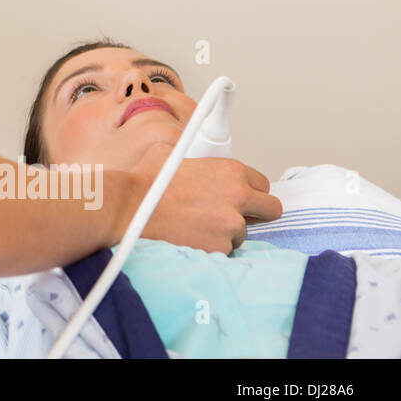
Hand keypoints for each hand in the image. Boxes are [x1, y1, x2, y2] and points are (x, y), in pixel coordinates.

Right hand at [131, 142, 282, 253]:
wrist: (129, 209)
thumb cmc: (145, 183)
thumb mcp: (171, 154)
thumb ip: (192, 157)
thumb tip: (186, 151)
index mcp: (230, 171)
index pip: (263, 184)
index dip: (250, 191)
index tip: (239, 197)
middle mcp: (238, 196)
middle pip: (272, 209)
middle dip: (256, 213)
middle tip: (233, 215)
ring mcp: (231, 224)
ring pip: (243, 232)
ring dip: (225, 231)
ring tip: (196, 225)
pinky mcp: (221, 247)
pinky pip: (225, 249)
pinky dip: (211, 246)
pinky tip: (190, 236)